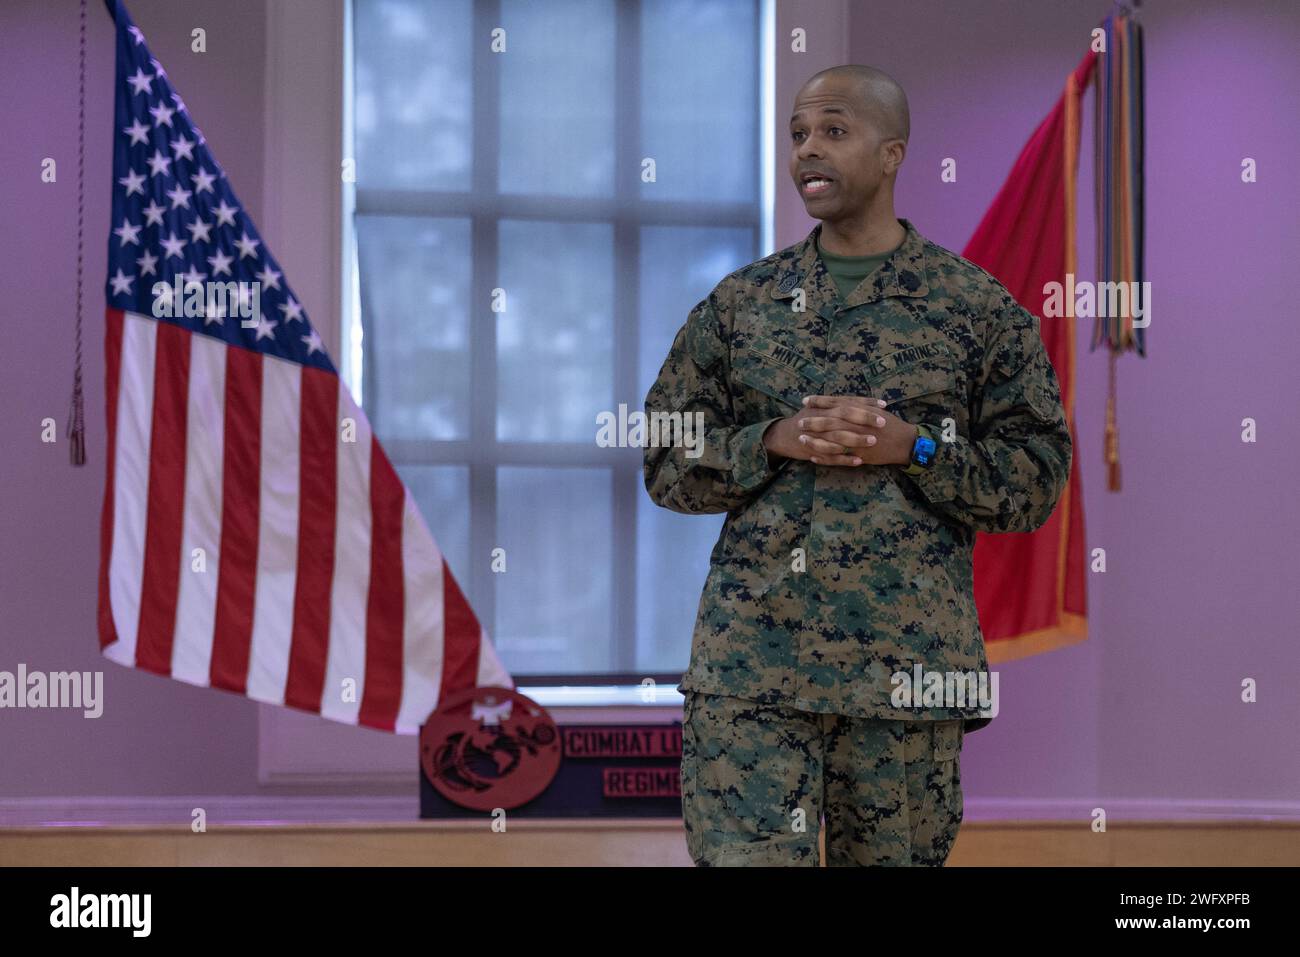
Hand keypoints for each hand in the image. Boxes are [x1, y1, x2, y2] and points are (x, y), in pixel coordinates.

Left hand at [797, 395, 918, 466]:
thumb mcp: (874, 410)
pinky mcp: (858, 456)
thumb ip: (857, 405)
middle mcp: (857, 424)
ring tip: (801, 439)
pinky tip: (813, 457)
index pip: (835, 403)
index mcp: (860, 410)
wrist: (905, 442)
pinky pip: (838, 458)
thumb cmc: (891, 424)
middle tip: (799, 422)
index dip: (819, 401)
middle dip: (813, 421)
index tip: (805, 400)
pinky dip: (825, 458)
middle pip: (830, 421)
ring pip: (831, 441)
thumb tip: (841, 401)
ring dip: (815, 440)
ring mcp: (857, 441)